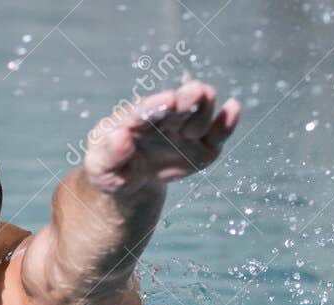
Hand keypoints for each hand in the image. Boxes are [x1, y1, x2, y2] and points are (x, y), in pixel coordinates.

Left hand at [82, 79, 239, 195]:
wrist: (130, 180)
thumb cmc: (110, 168)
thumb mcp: (100, 166)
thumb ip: (108, 153)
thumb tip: (120, 137)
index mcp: (136, 116)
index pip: (148, 108)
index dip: (159, 104)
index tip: (169, 101)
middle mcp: (164, 115)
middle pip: (181, 100)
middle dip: (188, 97)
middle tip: (193, 96)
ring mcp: (186, 128)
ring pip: (201, 109)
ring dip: (202, 114)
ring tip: (190, 134)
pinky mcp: (204, 145)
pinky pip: (219, 132)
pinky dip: (227, 122)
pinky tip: (233, 109)